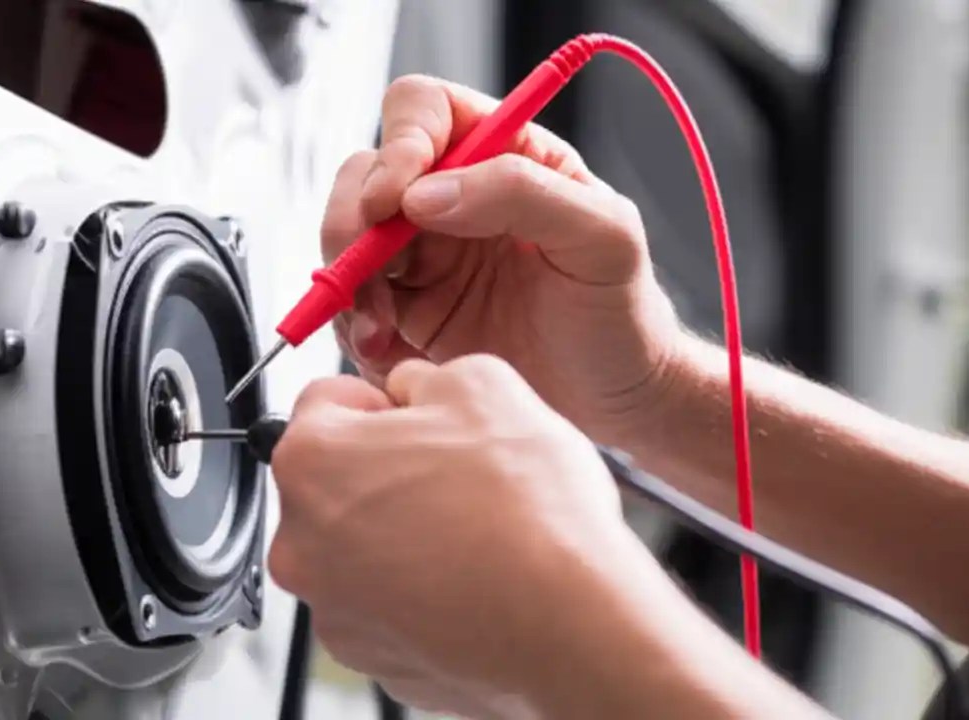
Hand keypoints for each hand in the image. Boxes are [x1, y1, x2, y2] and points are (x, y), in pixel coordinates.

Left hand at [269, 355, 644, 718]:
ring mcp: (332, 608)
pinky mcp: (370, 657)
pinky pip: (385, 605)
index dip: (381, 401)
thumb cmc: (527, 514)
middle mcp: (301, 543)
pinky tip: (472, 580)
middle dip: (390, 470)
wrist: (571, 626)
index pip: (325, 401)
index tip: (416, 416)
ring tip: (475, 532)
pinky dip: (418, 591)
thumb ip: (424, 377)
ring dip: (404, 534)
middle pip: (338, 481)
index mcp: (311, 462)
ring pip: (361, 548)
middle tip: (458, 474)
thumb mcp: (483, 384)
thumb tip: (414, 390)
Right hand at [323, 75, 682, 445]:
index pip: (423, 111)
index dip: (397, 146)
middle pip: (364, 174)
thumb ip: (525, 193)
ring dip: (348, 286)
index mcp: (504, 153)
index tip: (392, 202)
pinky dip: (354, 330)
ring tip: (382, 335)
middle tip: (366, 279)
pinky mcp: (406, 310)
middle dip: (352, 225)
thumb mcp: (603, 240)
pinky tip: (394, 358)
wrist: (613, 399)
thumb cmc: (622, 314)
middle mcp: (454, 194)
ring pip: (346, 240)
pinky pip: (351, 305)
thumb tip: (426, 193)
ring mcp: (423, 253)